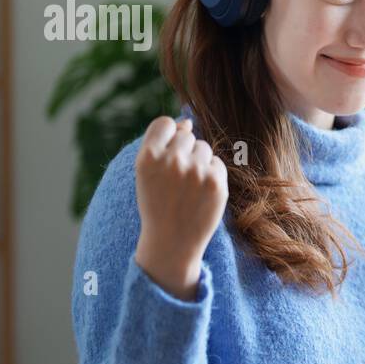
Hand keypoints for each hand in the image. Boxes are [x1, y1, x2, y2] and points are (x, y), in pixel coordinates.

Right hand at [133, 116, 227, 300]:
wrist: (172, 241)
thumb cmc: (158, 204)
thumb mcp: (148, 174)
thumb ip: (163, 145)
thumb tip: (187, 122)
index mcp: (147, 157)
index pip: (164, 123)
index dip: (168, 135)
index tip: (166, 152)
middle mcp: (172, 160)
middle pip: (187, 135)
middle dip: (184, 151)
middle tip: (176, 179)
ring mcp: (196, 171)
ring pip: (204, 147)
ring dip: (199, 162)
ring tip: (188, 187)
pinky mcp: (217, 181)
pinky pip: (217, 163)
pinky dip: (211, 175)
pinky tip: (200, 193)